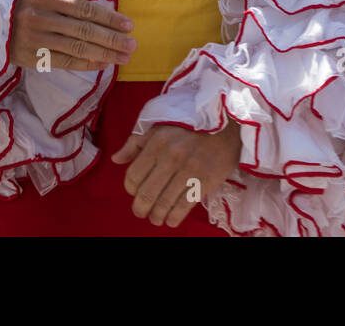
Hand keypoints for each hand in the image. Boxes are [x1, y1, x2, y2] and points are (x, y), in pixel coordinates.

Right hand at [8, 0, 135, 70]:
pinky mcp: (31, 58)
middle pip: (83, 30)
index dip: (108, 18)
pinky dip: (86, 64)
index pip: (84, 9)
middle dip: (111, 39)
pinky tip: (103, 64)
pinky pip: (64, 62)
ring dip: (104, 54)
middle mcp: (40, 18)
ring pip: (76, 48)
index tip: (129, 25)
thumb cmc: (25, 1)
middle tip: (132, 45)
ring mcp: (35, 40)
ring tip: (124, 57)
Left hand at [111, 121, 242, 227]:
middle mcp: (170, 158)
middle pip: (146, 194)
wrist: (228, 123)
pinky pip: (184, 206)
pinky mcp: (205, 180)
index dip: (131, 189)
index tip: (135, 192)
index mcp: (156, 143)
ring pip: (164, 203)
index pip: (133, 176)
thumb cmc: (191, 123)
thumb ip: (136, 142)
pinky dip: (174, 217)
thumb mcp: (161, 125)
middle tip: (142, 212)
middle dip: (141, 208)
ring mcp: (189, 171)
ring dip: (157, 215)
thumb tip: (116, 159)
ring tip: (156, 218)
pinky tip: (171, 220)